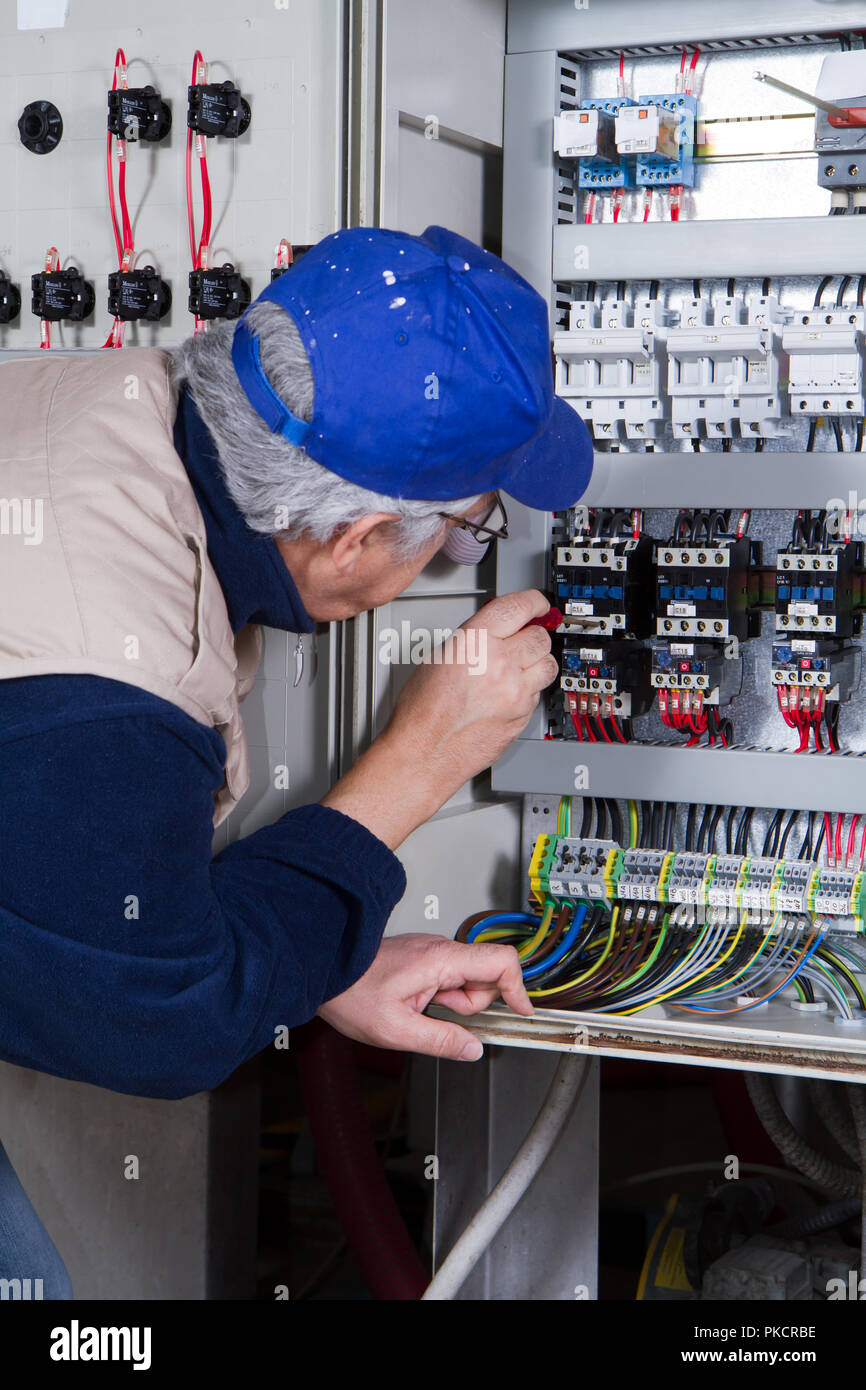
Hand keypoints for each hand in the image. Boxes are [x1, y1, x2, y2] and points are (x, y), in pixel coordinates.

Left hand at [316, 933, 533, 1060]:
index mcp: (441, 959)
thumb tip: (473, 1049)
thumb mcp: (397, 1030)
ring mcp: (430, 950)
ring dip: (453, 1001)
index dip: (517, 988)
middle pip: (484, 976)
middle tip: (436, 1016)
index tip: (521, 1012)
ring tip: (417, 1009)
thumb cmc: (351, 993)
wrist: (322, 967)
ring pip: (465, 979)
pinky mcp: (422, 955)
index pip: (500, 961)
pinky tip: (413, 1002)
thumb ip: (441, 1040)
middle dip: (471, 1005)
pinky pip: (447, 976)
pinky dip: (441, 994)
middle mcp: (440, 948)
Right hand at [321, 588, 558, 847]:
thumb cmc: (422, 712)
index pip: (519, 607)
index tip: (539, 603)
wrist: (425, 752)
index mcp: (476, 641)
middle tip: (524, 639)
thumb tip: (494, 630)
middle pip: (540, 636)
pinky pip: (539, 692)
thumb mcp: (439, 657)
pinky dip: (530, 689)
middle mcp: (500, 662)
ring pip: (548, 664)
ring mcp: (515, 691)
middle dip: (533, 635)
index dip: (534, 601)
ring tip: (520, 667)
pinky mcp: (523, 715)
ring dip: (537, 662)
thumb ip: (473, 639)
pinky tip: (511, 692)